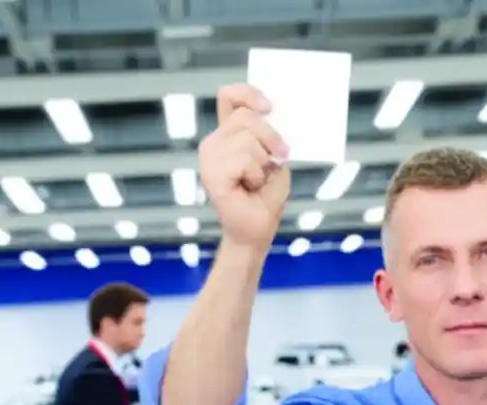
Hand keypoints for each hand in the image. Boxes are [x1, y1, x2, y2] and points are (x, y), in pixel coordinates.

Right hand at [199, 83, 291, 251]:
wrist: (258, 228)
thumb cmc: (266, 195)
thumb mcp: (275, 156)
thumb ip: (270, 134)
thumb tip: (273, 113)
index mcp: (228, 134)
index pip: (229, 96)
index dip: (247, 93)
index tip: (269, 107)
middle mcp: (214, 142)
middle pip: (246, 116)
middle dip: (271, 137)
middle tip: (276, 159)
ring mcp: (209, 157)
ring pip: (247, 139)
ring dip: (263, 162)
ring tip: (256, 180)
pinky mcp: (211, 174)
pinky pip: (243, 159)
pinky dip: (256, 175)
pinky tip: (249, 187)